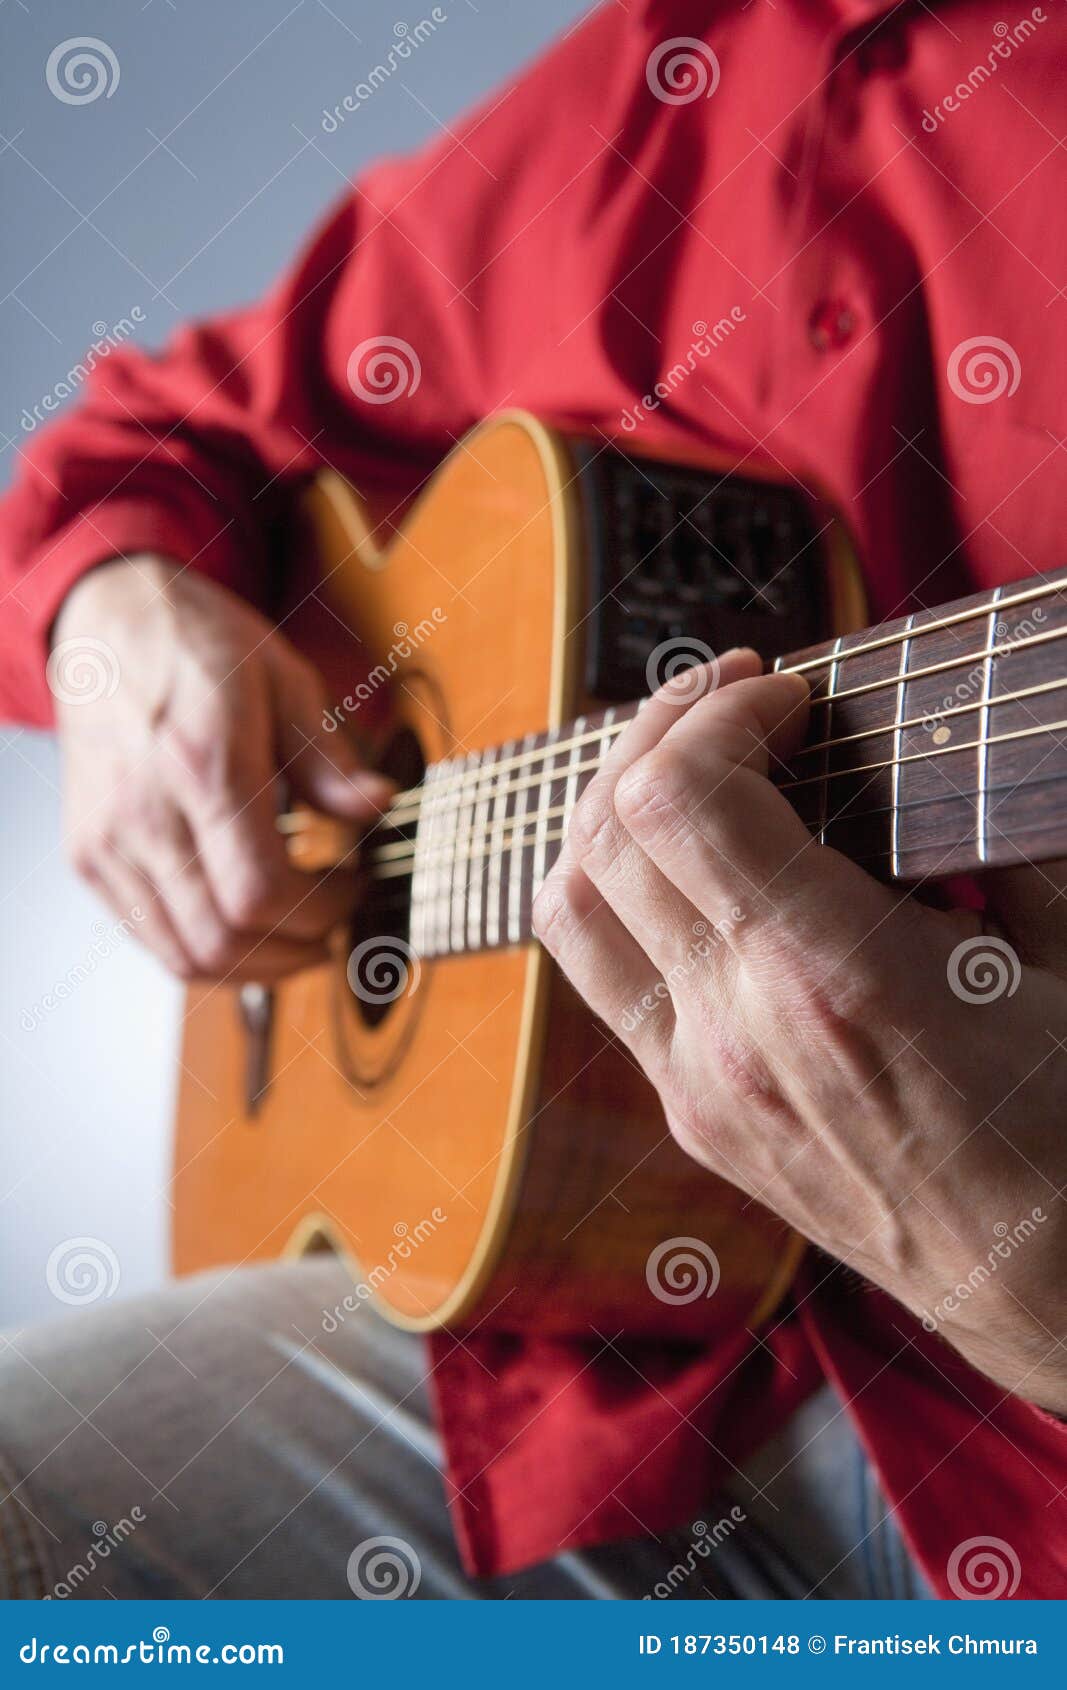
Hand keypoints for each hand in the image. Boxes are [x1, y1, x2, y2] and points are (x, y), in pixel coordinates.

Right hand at [52, 557, 390, 981]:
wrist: (106, 624)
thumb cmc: (198, 647)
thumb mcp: (284, 679)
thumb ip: (330, 759)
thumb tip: (380, 807)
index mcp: (202, 765)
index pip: (261, 891)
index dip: (322, 911)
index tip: (356, 888)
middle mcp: (143, 813)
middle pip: (223, 938)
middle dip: (296, 951)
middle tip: (335, 927)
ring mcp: (108, 843)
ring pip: (184, 957)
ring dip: (255, 967)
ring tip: (299, 938)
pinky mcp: (89, 858)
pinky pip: (152, 939)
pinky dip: (207, 951)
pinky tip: (247, 924)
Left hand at [533, 649, 1066, 1413]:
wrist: (1056, 1294)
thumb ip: (997, 832)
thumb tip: (937, 736)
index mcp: (833, 980)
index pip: (679, 801)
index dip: (715, 713)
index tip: (786, 692)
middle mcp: (736, 1033)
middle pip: (607, 831)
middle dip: (659, 729)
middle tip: (735, 698)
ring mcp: (698, 1084)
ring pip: (572, 905)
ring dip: (613, 809)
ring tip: (690, 766)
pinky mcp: (693, 1117)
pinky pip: (604, 976)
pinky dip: (620, 893)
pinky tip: (693, 867)